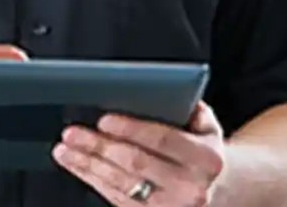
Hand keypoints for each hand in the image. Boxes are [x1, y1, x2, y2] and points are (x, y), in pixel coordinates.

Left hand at [53, 101, 225, 205]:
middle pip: (135, 164)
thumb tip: (160, 90)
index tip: (104, 120)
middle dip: (99, 146)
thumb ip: (187, 107)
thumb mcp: (206, 126)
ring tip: (66, 149)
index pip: (163, 140)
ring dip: (88, 165)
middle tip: (73, 132)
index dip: (131, 130)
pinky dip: (94, 180)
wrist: (219, 191)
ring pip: (121, 184)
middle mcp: (190, 188)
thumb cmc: (203, 152)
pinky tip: (79, 166)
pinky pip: (117, 199)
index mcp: (206, 159)